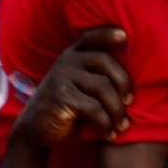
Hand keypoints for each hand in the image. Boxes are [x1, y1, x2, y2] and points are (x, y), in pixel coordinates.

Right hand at [12, 26, 131, 147]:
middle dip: (124, 83)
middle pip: (105, 61)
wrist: (34, 128)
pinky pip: (94, 108)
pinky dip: (106, 124)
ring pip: (103, 87)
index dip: (107, 33)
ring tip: (122, 125)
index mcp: (70, 56)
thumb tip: (133, 78)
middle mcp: (65, 62)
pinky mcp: (61, 97)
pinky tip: (109, 134)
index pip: (90, 37)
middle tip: (129, 102)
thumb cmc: (65, 108)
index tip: (124, 35)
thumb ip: (95, 76)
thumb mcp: (77, 86)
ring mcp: (62, 77)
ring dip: (117, 110)